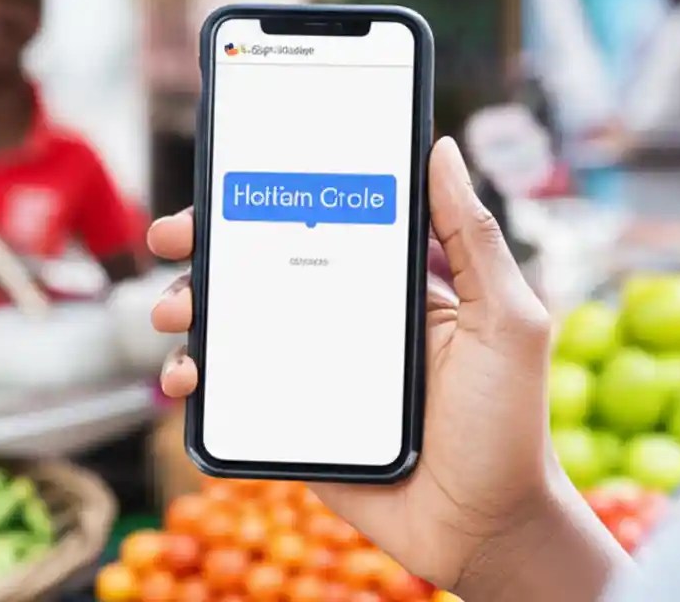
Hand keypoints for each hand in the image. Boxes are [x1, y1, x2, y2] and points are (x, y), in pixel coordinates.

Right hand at [149, 138, 628, 598]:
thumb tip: (444, 150)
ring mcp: (312, 371)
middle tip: (174, 236)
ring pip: (235, 325)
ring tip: (170, 311)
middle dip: (208, 246)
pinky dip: (197, 378)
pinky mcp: (291, 420)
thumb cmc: (508, 424)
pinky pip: (233, 389)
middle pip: (262, 267)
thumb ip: (474, 239)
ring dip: (189, 307)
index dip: (274, 199)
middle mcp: (344, 320)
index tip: (229, 177)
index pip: (322, 224)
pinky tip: (186, 377)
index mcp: (389, 287)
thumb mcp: (505, 321)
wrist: (483, 528)